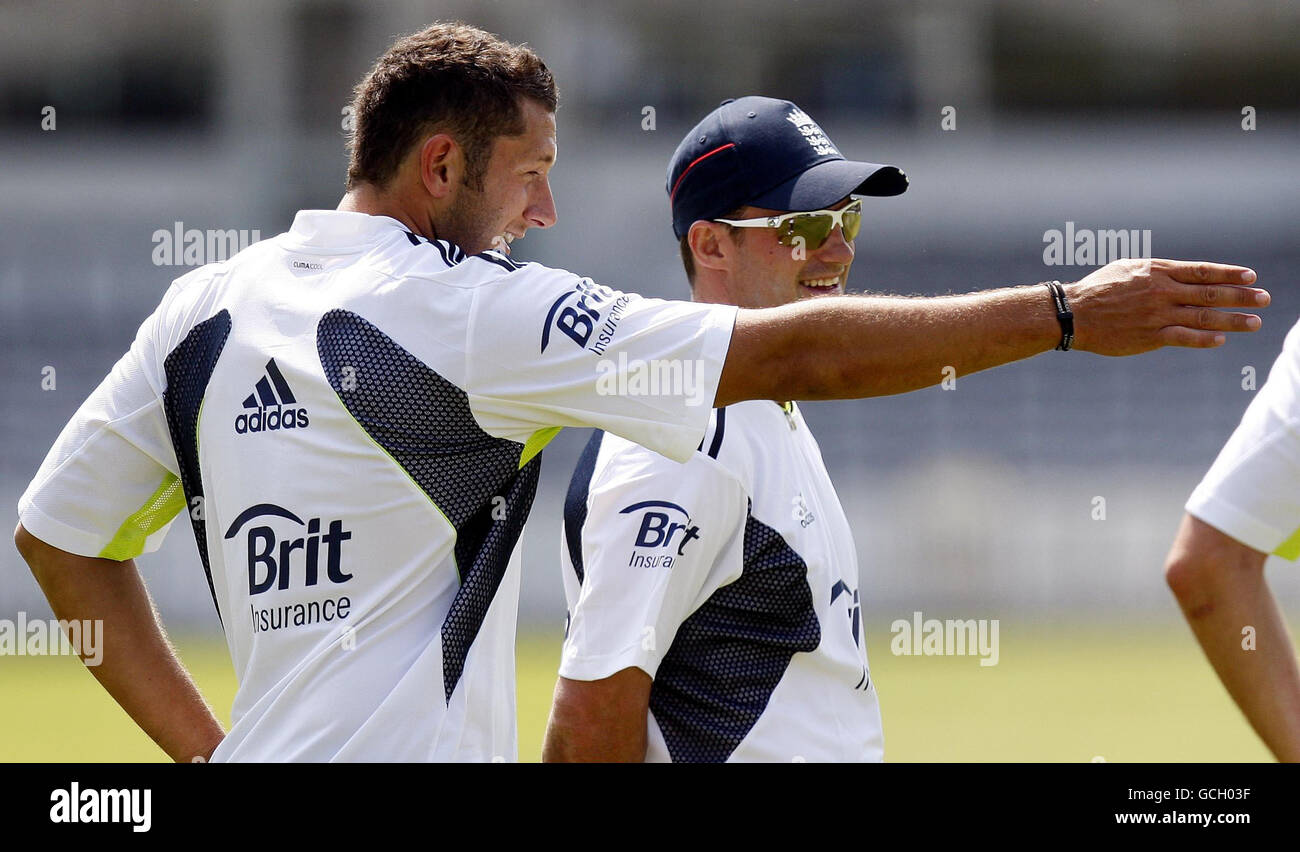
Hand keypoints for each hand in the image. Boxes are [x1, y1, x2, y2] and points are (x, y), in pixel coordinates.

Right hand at [1066, 259, 1266, 355]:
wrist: (1074, 314)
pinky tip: (1221, 339)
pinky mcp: (1150, 336)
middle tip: (1265, 299)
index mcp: (1158, 271)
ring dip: (1233, 320)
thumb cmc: (1099, 289)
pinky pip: (1184, 337)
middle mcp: (1162, 291)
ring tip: (1254, 322)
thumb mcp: (1128, 268)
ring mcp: (1158, 315)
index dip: (1229, 274)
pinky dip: (1204, 338)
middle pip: (1211, 293)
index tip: (1251, 277)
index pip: (1203, 271)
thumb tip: (1181, 275)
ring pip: (1204, 316)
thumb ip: (1157, 272)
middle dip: (1242, 296)